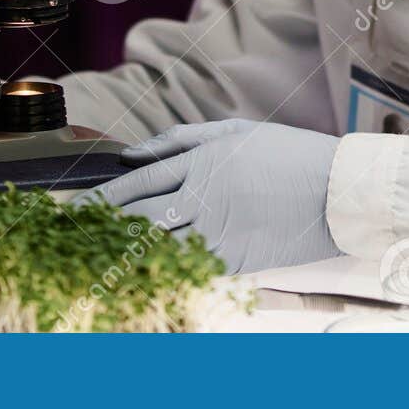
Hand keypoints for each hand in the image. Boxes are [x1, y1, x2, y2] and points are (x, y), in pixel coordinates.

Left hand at [84, 119, 341, 274]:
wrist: (337, 189)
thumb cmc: (289, 154)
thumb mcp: (236, 130)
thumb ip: (182, 138)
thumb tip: (133, 152)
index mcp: (201, 160)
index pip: (139, 180)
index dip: (105, 194)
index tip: (78, 205)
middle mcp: (202, 195)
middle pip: (139, 214)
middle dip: (102, 225)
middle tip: (71, 235)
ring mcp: (217, 229)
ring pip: (157, 245)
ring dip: (123, 253)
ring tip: (93, 258)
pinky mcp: (234, 258)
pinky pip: (187, 268)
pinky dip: (161, 273)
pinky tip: (139, 278)